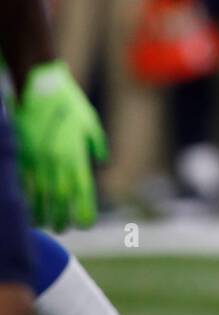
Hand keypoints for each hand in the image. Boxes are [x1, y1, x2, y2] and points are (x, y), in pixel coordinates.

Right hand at [12, 60, 107, 229]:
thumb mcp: (90, 123)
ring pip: (38, 196)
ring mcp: (36, 159)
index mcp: (75, 154)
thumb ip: (96, 145)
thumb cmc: (68, 104)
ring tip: (47, 225)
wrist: (39, 87)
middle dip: (61, 217)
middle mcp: (55, 161)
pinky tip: (28, 210)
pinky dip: (26, 200)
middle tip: (64, 228)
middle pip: (59, 198)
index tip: (86, 224)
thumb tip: (101, 162)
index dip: (84, 210)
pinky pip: (23, 184)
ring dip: (42, 214)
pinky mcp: (21, 155)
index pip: (82, 190)